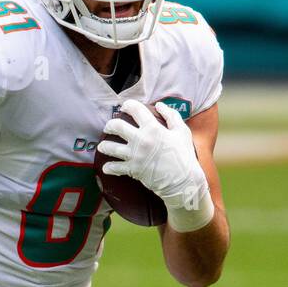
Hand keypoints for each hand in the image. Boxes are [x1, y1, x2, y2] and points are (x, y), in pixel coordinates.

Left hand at [98, 99, 212, 225]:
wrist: (183, 181)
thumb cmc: (184, 156)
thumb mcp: (182, 132)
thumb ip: (171, 116)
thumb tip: (160, 105)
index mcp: (153, 128)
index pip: (135, 109)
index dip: (127, 105)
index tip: (124, 107)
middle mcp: (141, 140)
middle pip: (117, 126)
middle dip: (110, 125)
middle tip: (109, 127)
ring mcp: (135, 155)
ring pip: (111, 147)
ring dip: (104, 145)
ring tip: (102, 146)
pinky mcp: (132, 169)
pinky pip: (115, 167)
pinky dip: (109, 168)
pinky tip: (106, 167)